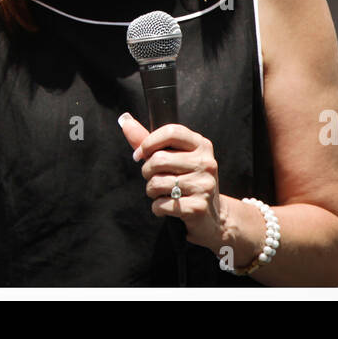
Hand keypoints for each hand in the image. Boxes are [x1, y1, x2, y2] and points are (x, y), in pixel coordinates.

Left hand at [120, 113, 229, 253]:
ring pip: (157, 183)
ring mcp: (204, 185)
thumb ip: (149, 141)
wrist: (212, 216)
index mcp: (201, 145)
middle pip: (159, 159)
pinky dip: (157, 208)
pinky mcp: (198, 207)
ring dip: (151, 191)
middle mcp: (206, 163)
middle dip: (147, 172)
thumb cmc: (187, 181)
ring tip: (162, 193)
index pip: (171, 132)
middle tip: (153, 178)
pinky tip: (166, 207)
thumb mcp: (175, 158)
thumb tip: (125, 121)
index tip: (140, 154)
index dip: (149, 142)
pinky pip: (161, 204)